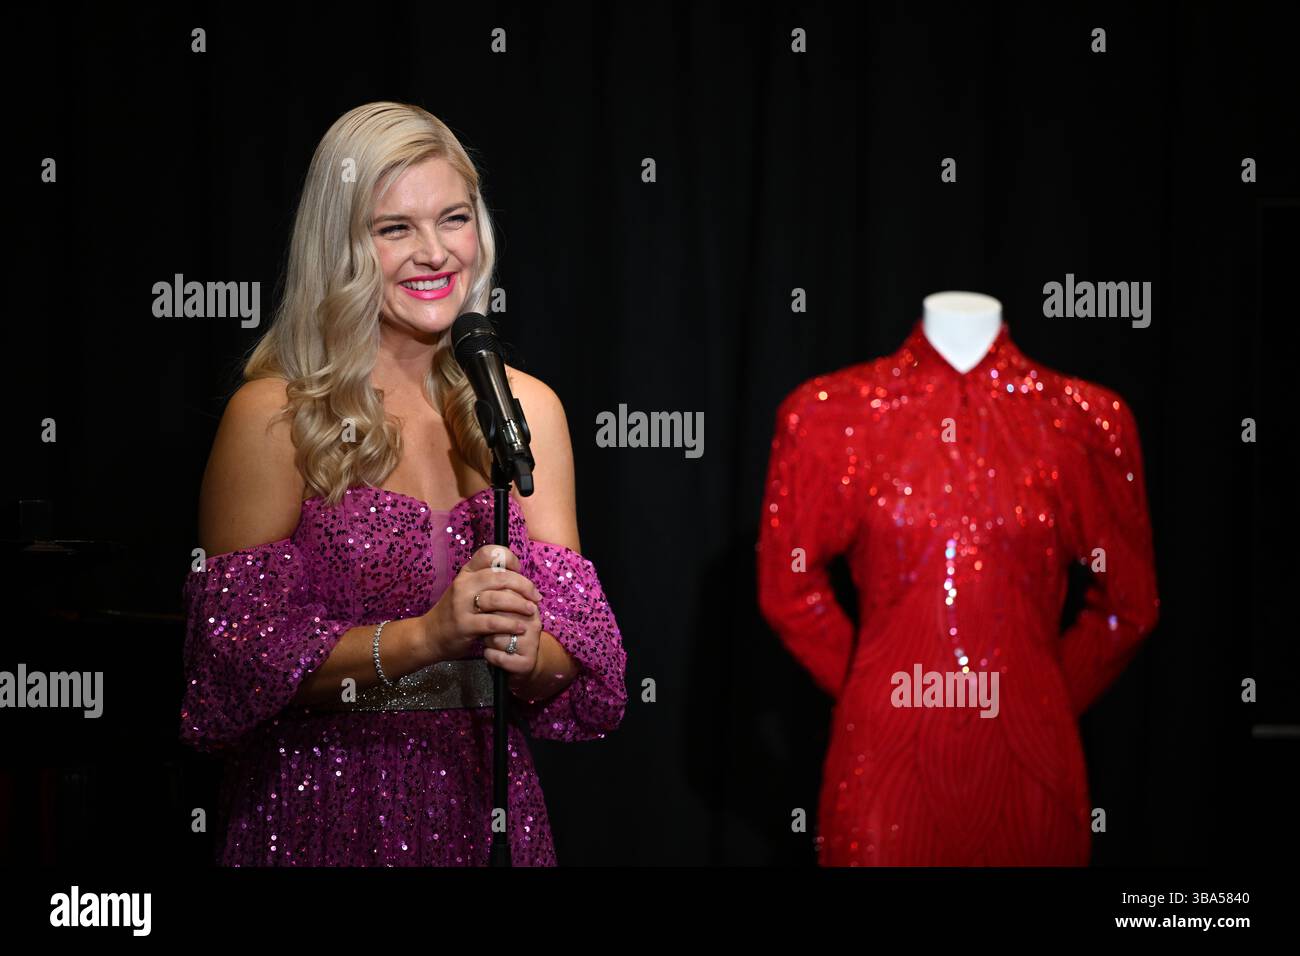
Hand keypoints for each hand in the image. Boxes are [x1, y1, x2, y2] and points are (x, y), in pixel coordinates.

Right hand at [418, 543, 540, 665]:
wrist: (429, 636)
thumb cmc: (456, 612)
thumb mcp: (467, 590)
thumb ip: (488, 582)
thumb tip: (519, 577)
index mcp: (466, 573)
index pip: (488, 553)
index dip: (509, 557)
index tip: (519, 570)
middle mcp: (463, 585)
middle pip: (500, 576)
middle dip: (523, 585)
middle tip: (535, 596)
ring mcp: (462, 605)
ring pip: (498, 598)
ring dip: (520, 604)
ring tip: (531, 610)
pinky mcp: (464, 625)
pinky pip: (493, 622)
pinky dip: (510, 624)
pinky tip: (520, 627)